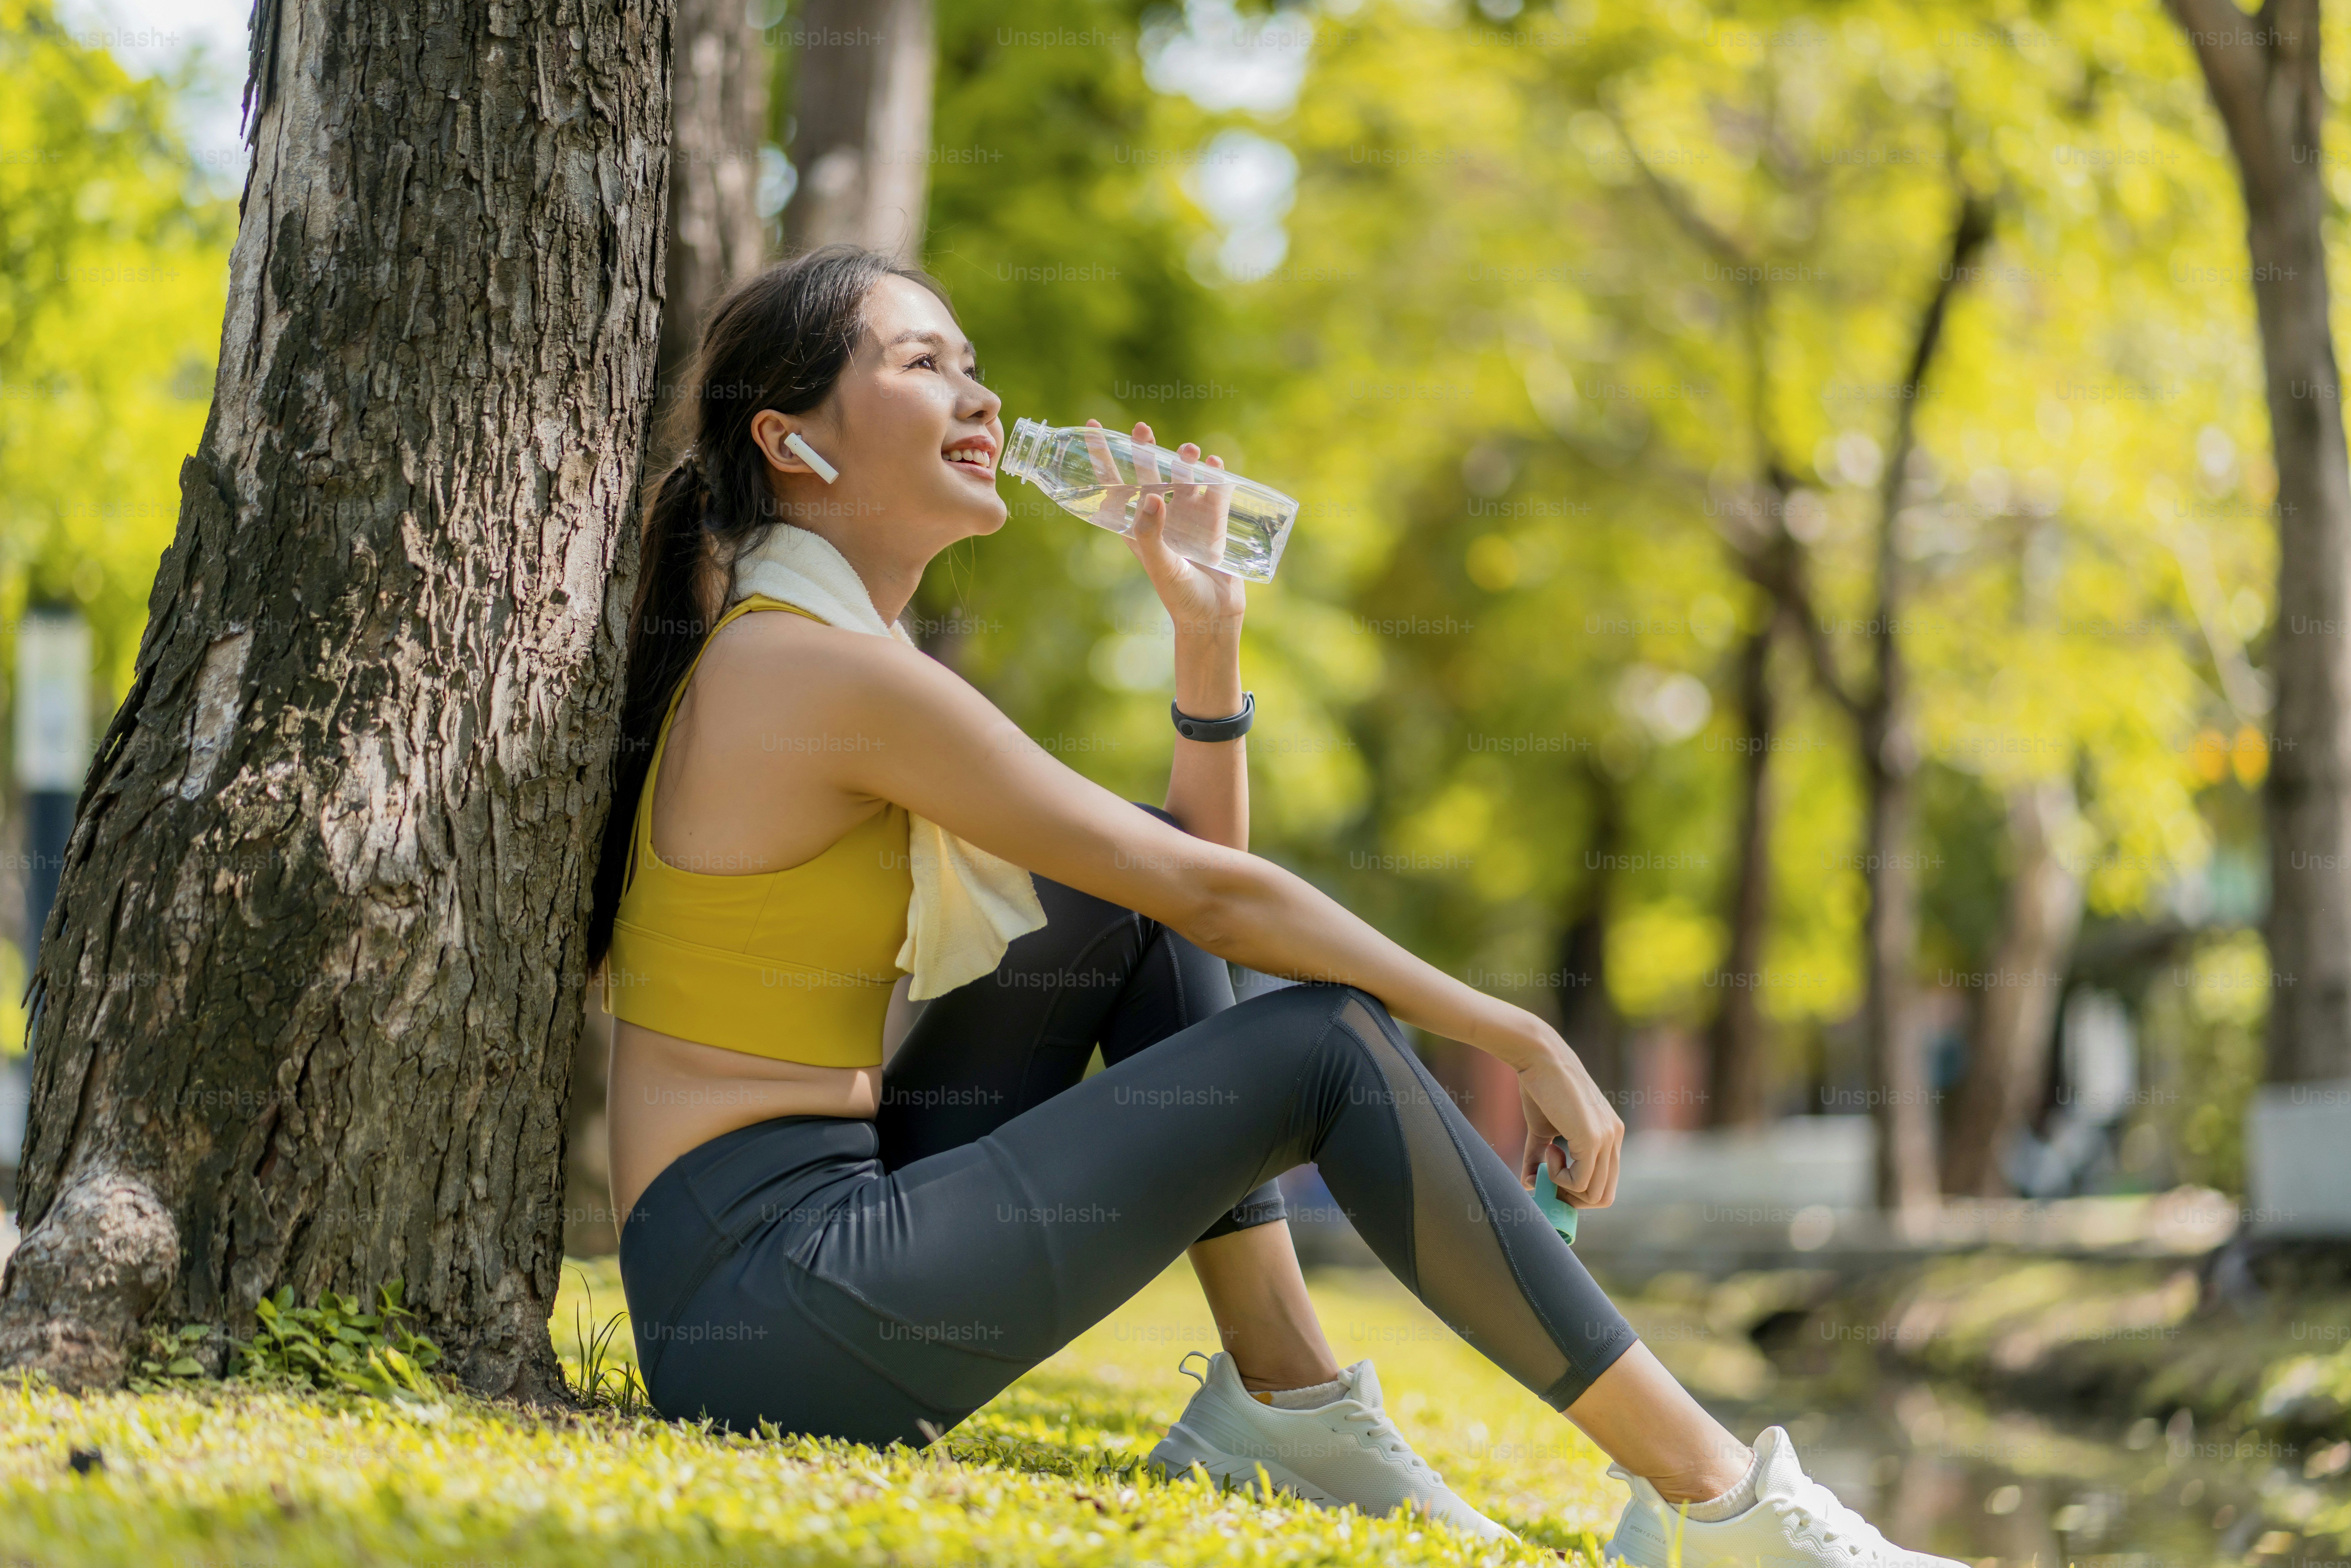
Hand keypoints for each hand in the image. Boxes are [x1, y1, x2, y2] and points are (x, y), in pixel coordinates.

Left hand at [1083, 419, 1244, 639]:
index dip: (1103, 458)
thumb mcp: (1160, 565)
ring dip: (1184, 462)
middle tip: (1142, 429)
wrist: (1213, 616)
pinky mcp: (1213, 523)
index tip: (1093, 428)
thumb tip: (1151, 496)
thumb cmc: (1179, 595)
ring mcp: (1187, 518)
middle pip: (1147, 475)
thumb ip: (1151, 533)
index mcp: (1136, 527)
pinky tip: (1215, 464)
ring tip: (1190, 450)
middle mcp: (1160, 517)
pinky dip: (1215, 476)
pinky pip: (1213, 492)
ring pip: (1182, 479)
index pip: (1114, 486)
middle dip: (1144, 451)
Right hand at [1515, 1030, 1623, 1209]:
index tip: (1551, 1181)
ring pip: (1594, 1194)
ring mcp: (1607, 1138)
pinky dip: (1558, 1177)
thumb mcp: (1542, 1129)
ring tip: (1546, 1156)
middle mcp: (1614, 1137)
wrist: (1539, 1057)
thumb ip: (1539, 1157)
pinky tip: (1549, 1150)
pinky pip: (1580, 1182)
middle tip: (1547, 1180)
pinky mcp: (1593, 1139)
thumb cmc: (1540, 1087)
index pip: (1605, 1182)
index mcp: (1609, 1133)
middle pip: (1604, 1196)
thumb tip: (1529, 1185)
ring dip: (1563, 1187)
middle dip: (1572, 1199)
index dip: (1577, 1192)